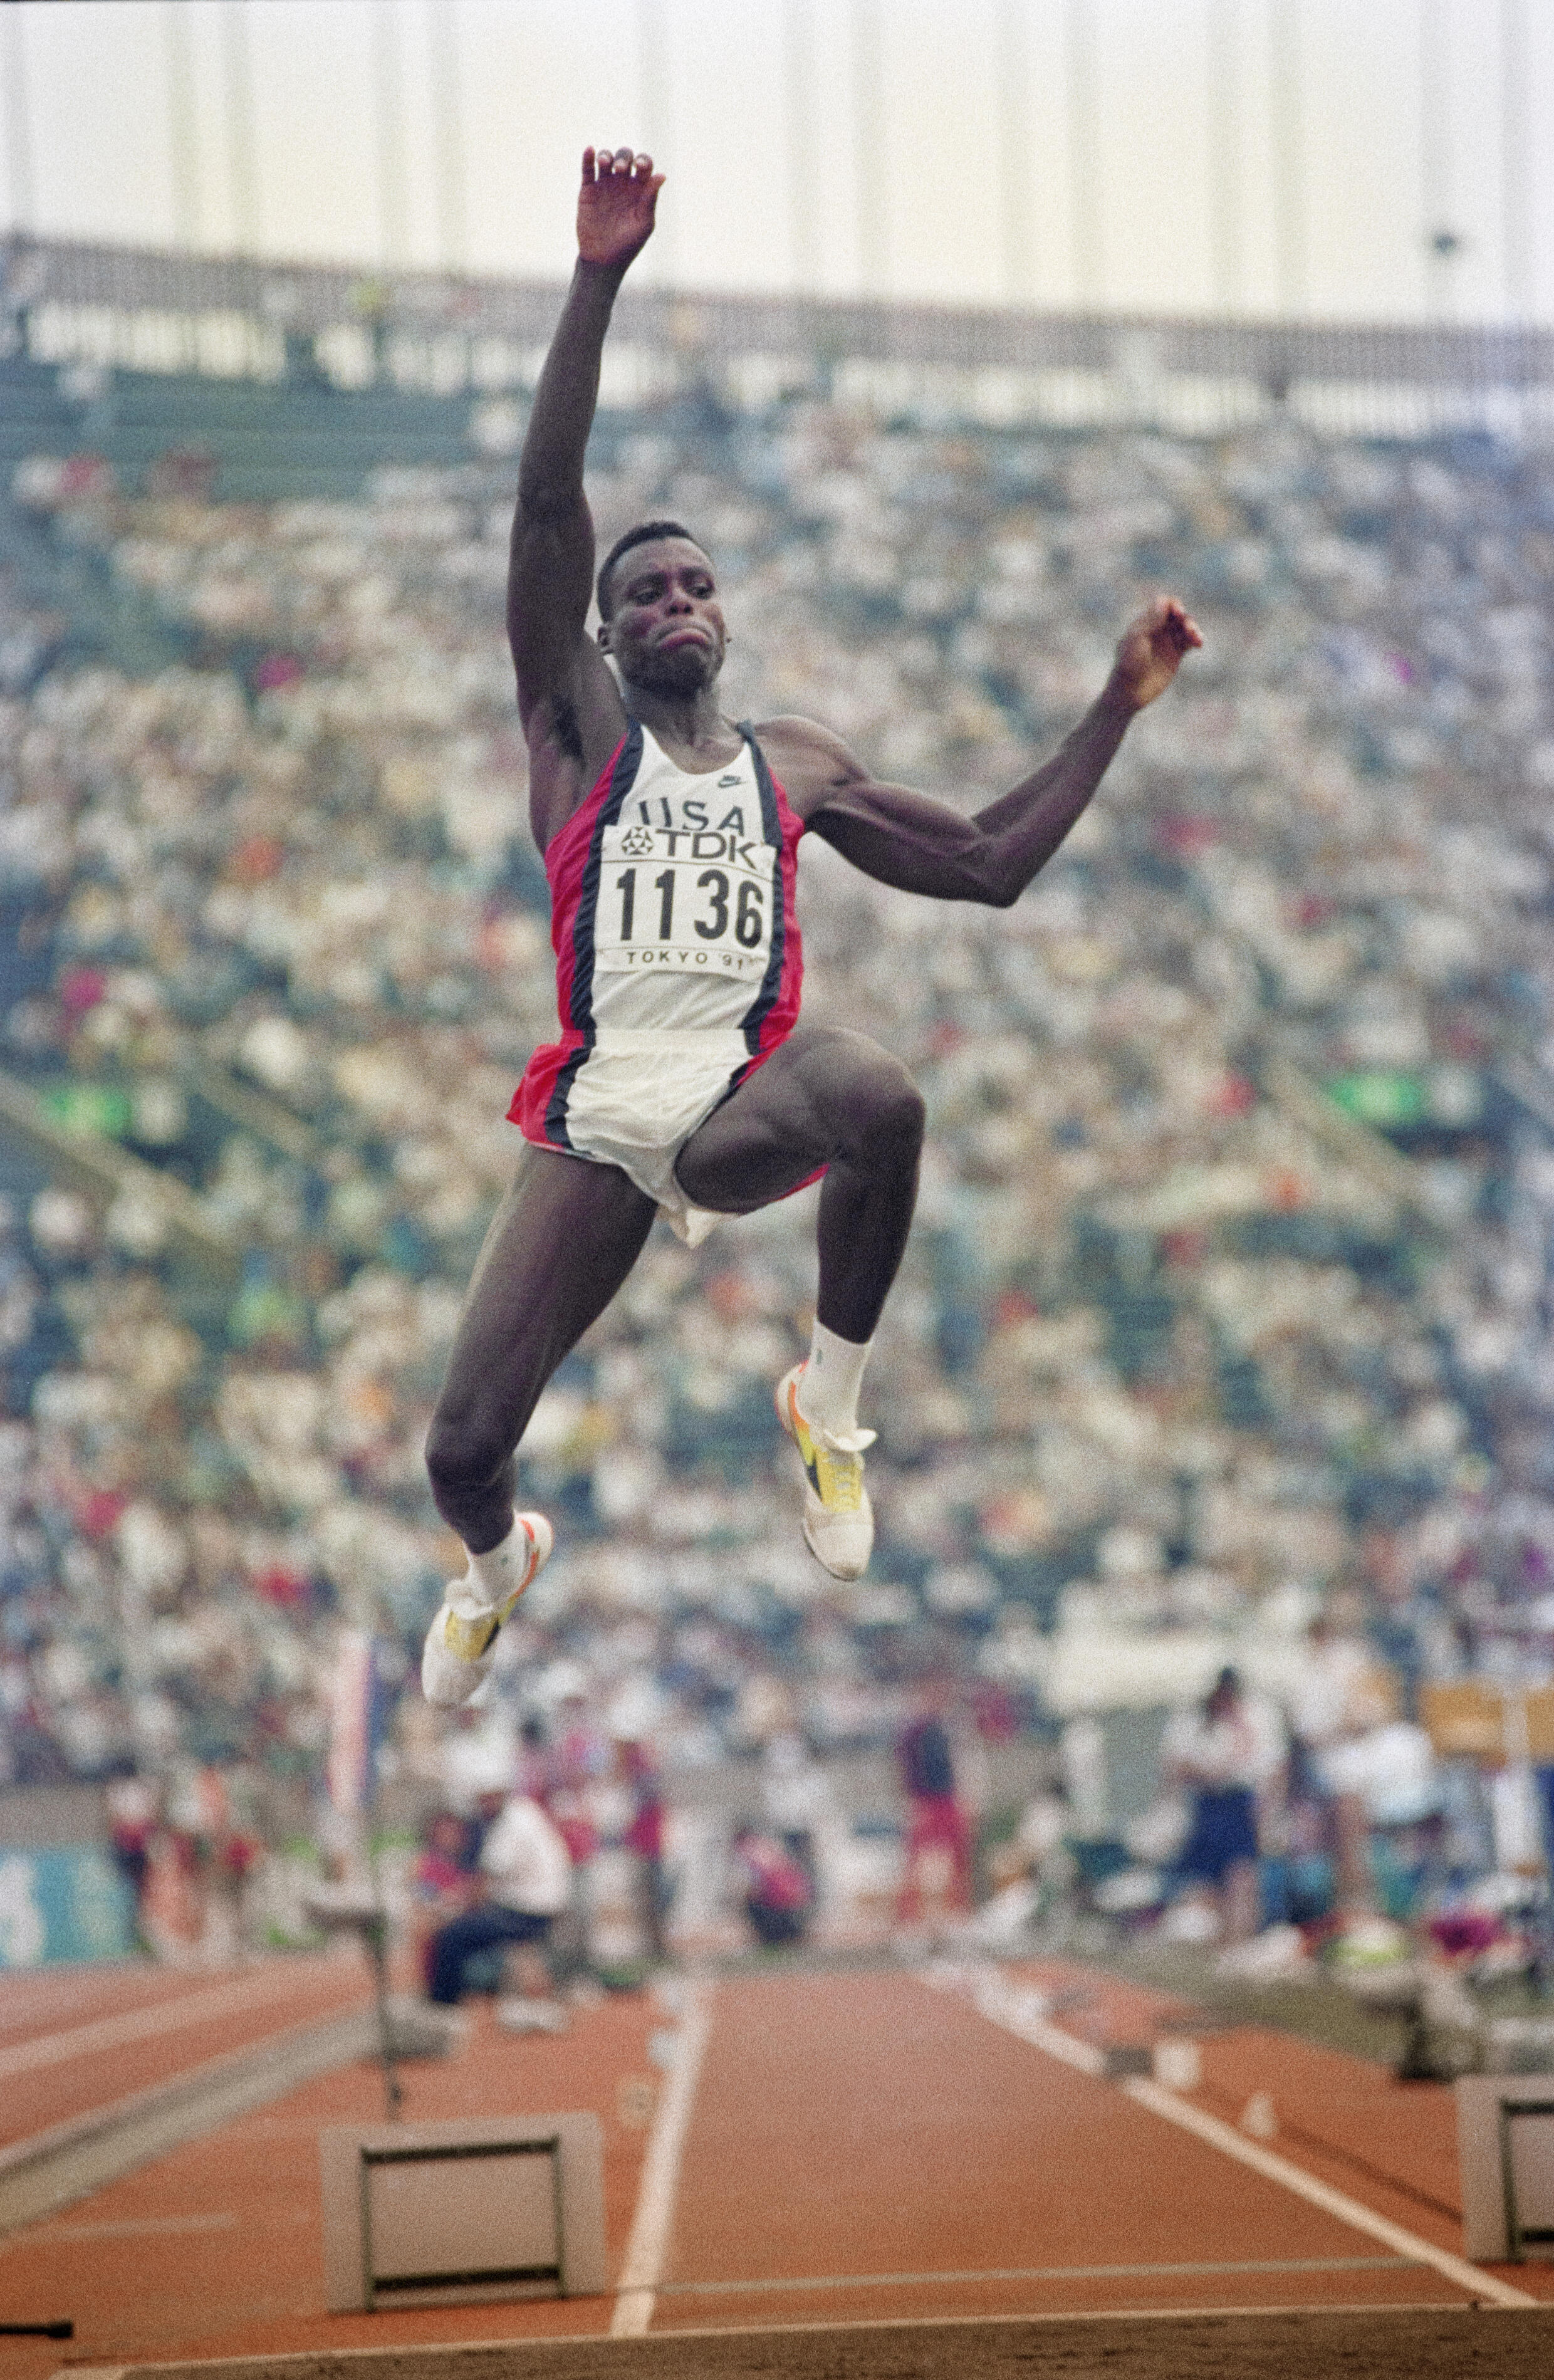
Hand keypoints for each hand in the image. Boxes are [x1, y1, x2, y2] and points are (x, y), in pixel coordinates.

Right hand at [578, 146, 663, 272]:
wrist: (603, 259)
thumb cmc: (628, 244)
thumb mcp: (643, 222)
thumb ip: (650, 198)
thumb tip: (662, 175)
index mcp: (640, 189)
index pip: (645, 165)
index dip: (643, 160)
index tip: (640, 167)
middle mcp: (623, 183)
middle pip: (625, 157)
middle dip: (624, 157)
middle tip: (621, 169)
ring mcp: (605, 184)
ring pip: (606, 158)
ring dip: (607, 155)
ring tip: (606, 163)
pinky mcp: (588, 190)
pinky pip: (587, 169)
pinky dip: (588, 157)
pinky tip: (590, 150)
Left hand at [1109, 595, 1202, 710]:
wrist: (1130, 691)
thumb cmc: (1128, 663)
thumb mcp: (1136, 639)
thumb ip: (1150, 620)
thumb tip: (1164, 602)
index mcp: (1145, 621)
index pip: (1163, 604)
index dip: (1173, 605)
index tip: (1177, 613)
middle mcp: (1158, 629)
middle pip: (1178, 614)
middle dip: (1185, 618)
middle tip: (1187, 628)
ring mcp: (1167, 642)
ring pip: (1186, 627)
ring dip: (1193, 628)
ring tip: (1195, 638)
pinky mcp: (1176, 655)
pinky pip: (1190, 642)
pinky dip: (1196, 640)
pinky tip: (1199, 643)